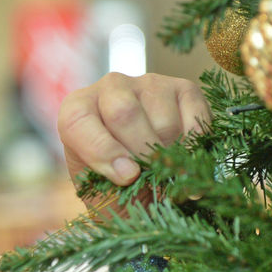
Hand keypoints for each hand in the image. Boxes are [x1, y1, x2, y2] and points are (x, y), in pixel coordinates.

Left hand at [57, 72, 210, 193]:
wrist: (147, 184)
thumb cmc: (115, 186)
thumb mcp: (99, 189)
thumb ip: (107, 179)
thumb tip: (132, 172)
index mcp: (77, 109)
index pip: (78, 121)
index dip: (102, 151)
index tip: (126, 177)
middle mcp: (110, 87)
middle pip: (124, 114)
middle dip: (141, 154)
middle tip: (152, 177)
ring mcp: (149, 83)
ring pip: (163, 122)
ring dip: (169, 155)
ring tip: (165, 170)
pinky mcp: (184, 89)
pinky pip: (195, 119)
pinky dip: (194, 147)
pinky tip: (185, 158)